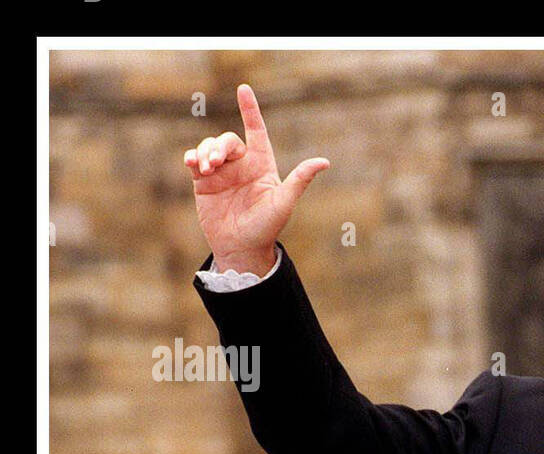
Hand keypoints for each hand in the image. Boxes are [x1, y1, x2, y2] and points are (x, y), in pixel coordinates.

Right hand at [183, 84, 329, 274]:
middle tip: (215, 164)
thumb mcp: (284, 203)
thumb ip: (300, 180)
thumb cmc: (266, 227)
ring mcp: (222, 172)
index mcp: (262, 165)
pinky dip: (192, 157)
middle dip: (220, 147)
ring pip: (210, 147)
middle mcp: (242, 165)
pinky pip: (195, 160)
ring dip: (206, 152)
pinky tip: (192, 163)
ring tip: (206, 168)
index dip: (251, 110)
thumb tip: (325, 162)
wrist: (241, 248)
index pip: (256, 131)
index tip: (244, 89)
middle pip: (228, 140)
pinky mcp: (203, 182)